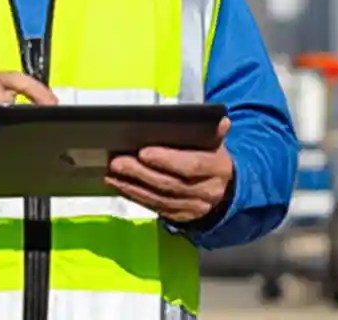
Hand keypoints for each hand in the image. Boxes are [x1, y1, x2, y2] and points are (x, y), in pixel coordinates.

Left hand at [104, 117, 234, 223]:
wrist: (224, 188)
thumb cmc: (211, 158)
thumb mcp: (215, 144)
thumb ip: (213, 132)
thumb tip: (221, 121)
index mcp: (218, 168)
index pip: (192, 165)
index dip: (167, 159)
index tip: (143, 152)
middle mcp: (208, 191)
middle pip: (171, 184)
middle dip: (141, 173)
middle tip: (118, 162)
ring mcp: (195, 208)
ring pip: (160, 199)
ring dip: (133, 186)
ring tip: (113, 174)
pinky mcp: (181, 217)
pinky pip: (156, 207)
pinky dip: (135, 196)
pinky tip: (120, 186)